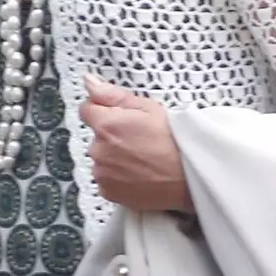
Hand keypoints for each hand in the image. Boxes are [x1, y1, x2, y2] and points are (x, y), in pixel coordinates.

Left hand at [80, 73, 189, 211]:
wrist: (189, 176)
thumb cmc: (174, 141)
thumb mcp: (148, 108)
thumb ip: (113, 95)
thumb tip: (89, 82)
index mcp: (107, 125)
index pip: (86, 110)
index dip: (102, 110)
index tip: (119, 116)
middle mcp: (99, 150)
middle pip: (96, 136)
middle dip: (111, 136)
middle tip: (139, 140)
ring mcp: (103, 173)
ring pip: (101, 159)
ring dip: (113, 157)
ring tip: (141, 159)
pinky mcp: (109, 192)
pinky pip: (106, 180)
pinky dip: (117, 177)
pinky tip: (137, 173)